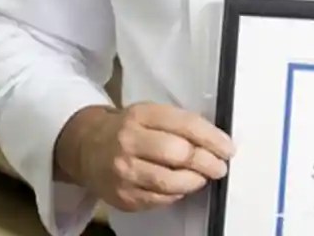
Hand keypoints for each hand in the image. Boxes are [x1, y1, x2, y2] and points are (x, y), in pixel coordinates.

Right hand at [57, 103, 235, 211]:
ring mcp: (123, 171)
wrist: (85, 147)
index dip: (212, 138)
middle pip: (179, 154)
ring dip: (194, 181)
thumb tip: (216, 141)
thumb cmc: (126, 129)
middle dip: (207, 162)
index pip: (185, 125)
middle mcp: (129, 141)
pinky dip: (177, 194)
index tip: (228, 147)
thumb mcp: (148, 114)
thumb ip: (178, 124)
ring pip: (170, 182)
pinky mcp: (122, 195)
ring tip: (203, 177)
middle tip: (220, 166)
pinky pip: (159, 200)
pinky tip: (181, 187)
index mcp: (141, 115)